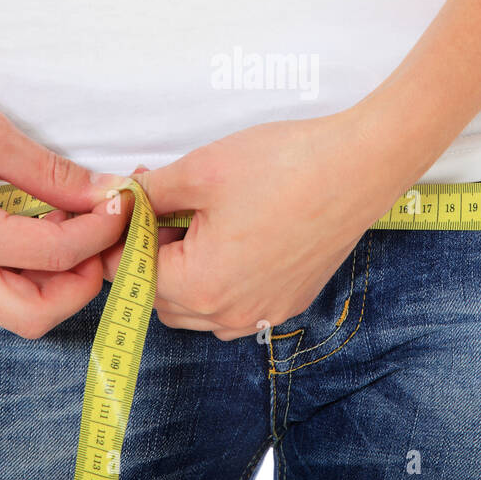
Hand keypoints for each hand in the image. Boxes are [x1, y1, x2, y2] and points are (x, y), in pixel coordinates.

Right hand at [0, 35, 129, 337]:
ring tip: (73, 226)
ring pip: (5, 305)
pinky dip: (17, 267)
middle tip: (104, 238)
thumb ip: (53, 174)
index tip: (125, 204)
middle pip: (32, 315)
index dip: (101, 232)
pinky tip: (34, 226)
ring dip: (49, 278)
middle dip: (80, 284)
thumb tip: (106, 196)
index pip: (55, 257)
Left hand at [134, 112, 404, 339]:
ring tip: (198, 220)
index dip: (126, 235)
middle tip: (165, 205)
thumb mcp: (200, 170)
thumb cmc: (283, 165)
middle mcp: (231, 314)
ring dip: (184, 272)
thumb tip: (121, 199)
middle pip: (162, 298)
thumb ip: (149, 192)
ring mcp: (263, 313)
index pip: (133, 274)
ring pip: (197, 308)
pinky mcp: (288, 303)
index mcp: (202, 286)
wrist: (359, 167)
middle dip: (153, 255)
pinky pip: (235, 306)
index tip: (134, 203)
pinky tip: (233, 236)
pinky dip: (220, 280)